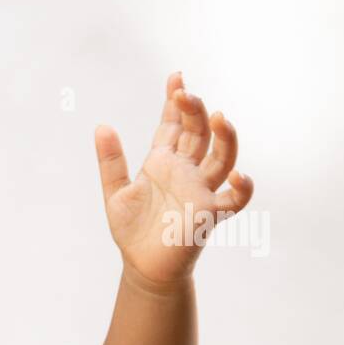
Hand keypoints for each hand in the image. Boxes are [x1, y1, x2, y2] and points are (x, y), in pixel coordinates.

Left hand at [95, 72, 253, 286]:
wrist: (143, 266)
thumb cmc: (133, 230)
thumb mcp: (115, 192)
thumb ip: (110, 161)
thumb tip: (100, 126)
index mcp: (164, 162)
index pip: (174, 125)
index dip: (175, 102)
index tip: (175, 78)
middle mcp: (186, 171)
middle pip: (198, 133)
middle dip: (193, 111)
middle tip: (184, 93)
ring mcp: (201, 190)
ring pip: (222, 157)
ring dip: (223, 137)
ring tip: (217, 117)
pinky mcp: (210, 214)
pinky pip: (235, 199)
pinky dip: (242, 187)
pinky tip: (238, 175)